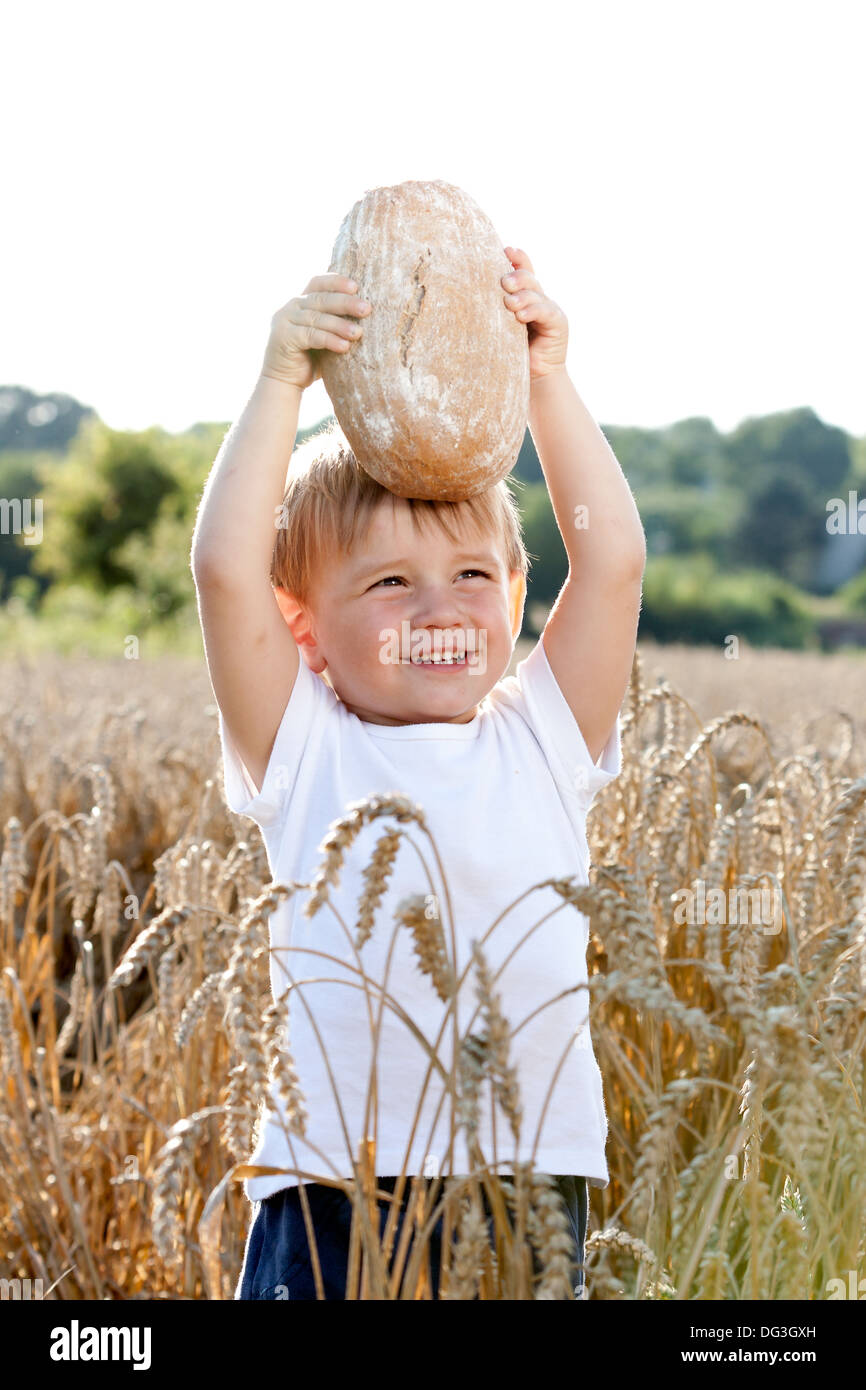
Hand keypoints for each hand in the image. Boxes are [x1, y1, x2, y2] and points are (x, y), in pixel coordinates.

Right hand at [260, 273, 371, 390]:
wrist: (285, 382)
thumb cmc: (311, 359)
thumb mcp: (327, 337)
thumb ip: (338, 324)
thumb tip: (370, 315)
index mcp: (302, 301)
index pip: (318, 283)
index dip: (336, 282)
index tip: (356, 287)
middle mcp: (291, 306)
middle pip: (321, 299)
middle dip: (345, 303)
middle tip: (366, 309)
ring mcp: (284, 320)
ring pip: (317, 318)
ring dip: (340, 325)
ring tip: (358, 333)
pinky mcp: (283, 337)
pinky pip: (311, 336)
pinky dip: (329, 340)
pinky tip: (344, 346)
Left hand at [501, 247, 567, 381]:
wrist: (532, 378)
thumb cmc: (509, 353)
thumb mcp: (497, 329)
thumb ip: (490, 310)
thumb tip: (462, 294)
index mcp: (522, 296)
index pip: (522, 269)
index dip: (516, 257)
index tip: (505, 250)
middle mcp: (537, 298)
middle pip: (528, 278)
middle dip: (516, 277)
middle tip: (502, 282)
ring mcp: (549, 309)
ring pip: (536, 293)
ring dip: (522, 296)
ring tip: (509, 303)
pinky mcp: (558, 323)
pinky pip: (546, 312)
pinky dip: (533, 311)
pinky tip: (521, 315)